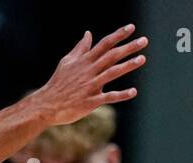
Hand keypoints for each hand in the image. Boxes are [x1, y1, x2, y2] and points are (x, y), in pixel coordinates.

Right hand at [28, 24, 146, 126]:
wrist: (47, 105)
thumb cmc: (58, 83)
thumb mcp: (67, 62)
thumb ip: (80, 48)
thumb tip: (88, 34)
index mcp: (84, 61)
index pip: (104, 44)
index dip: (118, 35)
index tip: (131, 28)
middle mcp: (89, 71)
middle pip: (111, 56)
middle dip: (128, 47)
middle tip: (144, 41)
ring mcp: (90, 86)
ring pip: (112, 73)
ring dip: (127, 65)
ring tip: (142, 58)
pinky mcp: (90, 101)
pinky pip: (108, 97)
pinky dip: (121, 94)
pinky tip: (133, 91)